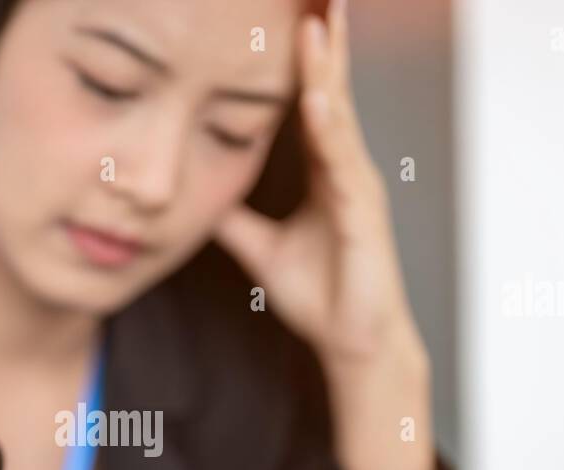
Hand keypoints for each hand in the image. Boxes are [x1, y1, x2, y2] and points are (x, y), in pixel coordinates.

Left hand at [214, 0, 422, 371]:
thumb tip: (199, 197)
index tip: (293, 14)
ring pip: (339, 116)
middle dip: (323, 42)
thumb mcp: (261, 249)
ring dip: (326, 70)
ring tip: (316, 25)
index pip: (311, 101)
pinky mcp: (364, 214)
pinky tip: (317, 99)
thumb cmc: (321, 295)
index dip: (303, 59)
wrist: (352, 344)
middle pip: (331, 92)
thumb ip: (235, 219)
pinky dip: (329, 129)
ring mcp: (359, 187)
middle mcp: (347, 169)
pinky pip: (343, 163)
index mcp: (326, 171)